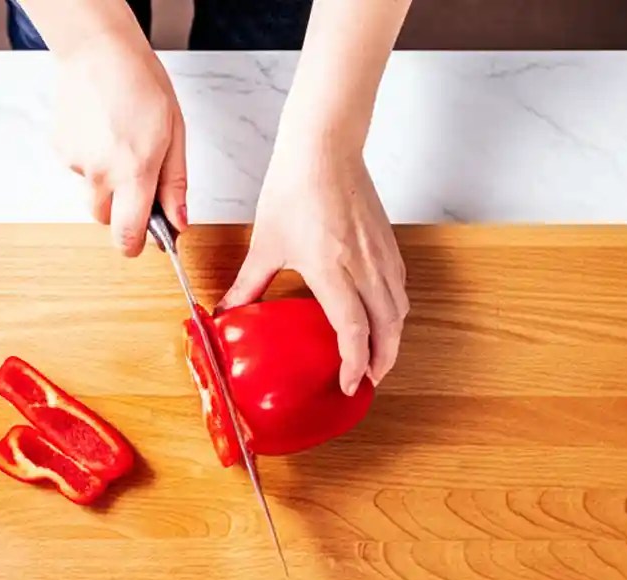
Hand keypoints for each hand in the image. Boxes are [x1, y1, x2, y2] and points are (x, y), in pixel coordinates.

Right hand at [51, 36, 188, 254]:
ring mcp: (76, 163)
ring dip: (107, 183)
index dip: (136, 245)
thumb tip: (179, 221)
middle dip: (122, 210)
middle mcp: (100, 174)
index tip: (145, 238)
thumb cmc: (141, 83)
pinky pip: (79, 171)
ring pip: (92, 194)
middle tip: (137, 177)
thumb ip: (174, 183)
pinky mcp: (60, 151)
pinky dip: (91, 161)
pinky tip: (101, 132)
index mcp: (134, 171)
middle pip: (107, 220)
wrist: (97, 52)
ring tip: (119, 143)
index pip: (127, 236)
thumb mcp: (174, 133)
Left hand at [219, 138, 408, 395]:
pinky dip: (395, 310)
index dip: (353, 363)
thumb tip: (227, 311)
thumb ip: (248, 284)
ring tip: (378, 355)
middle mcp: (363, 266)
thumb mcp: (265, 243)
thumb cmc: (295, 188)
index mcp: (331, 270)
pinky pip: (399, 286)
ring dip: (392, 338)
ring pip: (399, 308)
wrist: (324, 147)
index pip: (353, 330)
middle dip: (381, 360)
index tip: (347, 384)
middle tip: (368, 380)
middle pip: (386, 328)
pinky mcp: (387, 242)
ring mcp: (380, 253)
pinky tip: (382, 315)